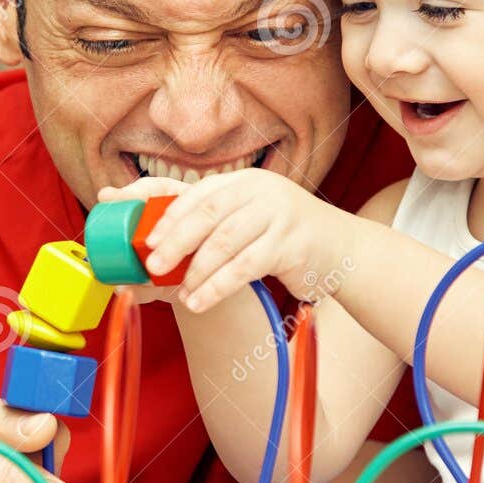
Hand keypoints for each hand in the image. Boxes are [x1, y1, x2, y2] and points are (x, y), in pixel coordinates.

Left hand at [103, 170, 349, 312]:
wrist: (342, 250)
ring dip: (197, 271)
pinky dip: (218, 286)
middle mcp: (260, 190)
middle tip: (153, 264)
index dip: (163, 209)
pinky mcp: (291, 242)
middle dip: (175, 239)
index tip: (140, 231)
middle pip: (207, 213)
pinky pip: (246, 266)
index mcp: (242, 182)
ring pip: (225, 242)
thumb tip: (157, 245)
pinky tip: (200, 300)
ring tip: (180, 294)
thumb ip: (213, 226)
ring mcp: (278, 214)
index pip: (196, 192)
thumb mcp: (250, 220)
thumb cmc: (284, 239)